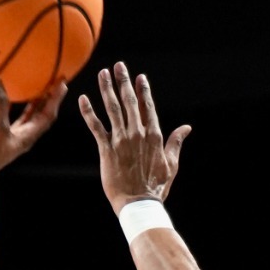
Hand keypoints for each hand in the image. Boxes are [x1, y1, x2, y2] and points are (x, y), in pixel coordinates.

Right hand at [0, 78, 66, 181]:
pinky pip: (15, 117)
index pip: (48, 115)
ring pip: (30, 116)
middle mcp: (25, 136)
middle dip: (51, 98)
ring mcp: (14, 135)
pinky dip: (18, 106)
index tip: (63, 83)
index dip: (56, 99)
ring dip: (37, 101)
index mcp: (28, 136)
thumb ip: (0, 105)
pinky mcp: (3, 134)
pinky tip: (14, 95)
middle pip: (43, 114)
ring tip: (40, 84)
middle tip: (55, 80)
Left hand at [78, 62, 190, 211]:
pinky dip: (89, 112)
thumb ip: (176, 143)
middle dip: (124, 82)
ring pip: (112, 109)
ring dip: (107, 89)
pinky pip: (96, 126)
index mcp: (154, 135)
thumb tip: (186, 128)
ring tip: (103, 74)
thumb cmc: (156, 187)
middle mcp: (137, 133)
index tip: (139, 77)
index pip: (147, 107)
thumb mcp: (171, 164)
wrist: (138, 203)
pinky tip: (83, 98)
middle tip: (118, 66)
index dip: (143, 90)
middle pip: (129, 102)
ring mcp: (121, 140)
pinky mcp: (106, 149)